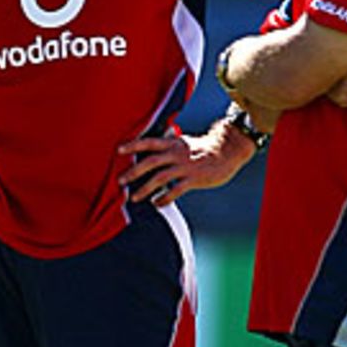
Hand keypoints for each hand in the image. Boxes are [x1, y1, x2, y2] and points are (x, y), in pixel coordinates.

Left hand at [118, 123, 254, 205]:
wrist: (227, 152)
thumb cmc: (203, 149)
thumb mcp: (183, 143)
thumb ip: (168, 146)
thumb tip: (151, 148)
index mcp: (172, 144)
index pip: (149, 142)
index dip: (133, 145)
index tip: (118, 150)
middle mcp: (176, 154)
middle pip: (151, 161)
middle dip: (134, 171)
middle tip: (120, 181)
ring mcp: (185, 166)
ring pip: (161, 177)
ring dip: (145, 188)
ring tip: (134, 197)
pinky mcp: (194, 179)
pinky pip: (176, 190)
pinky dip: (164, 198)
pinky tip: (157, 204)